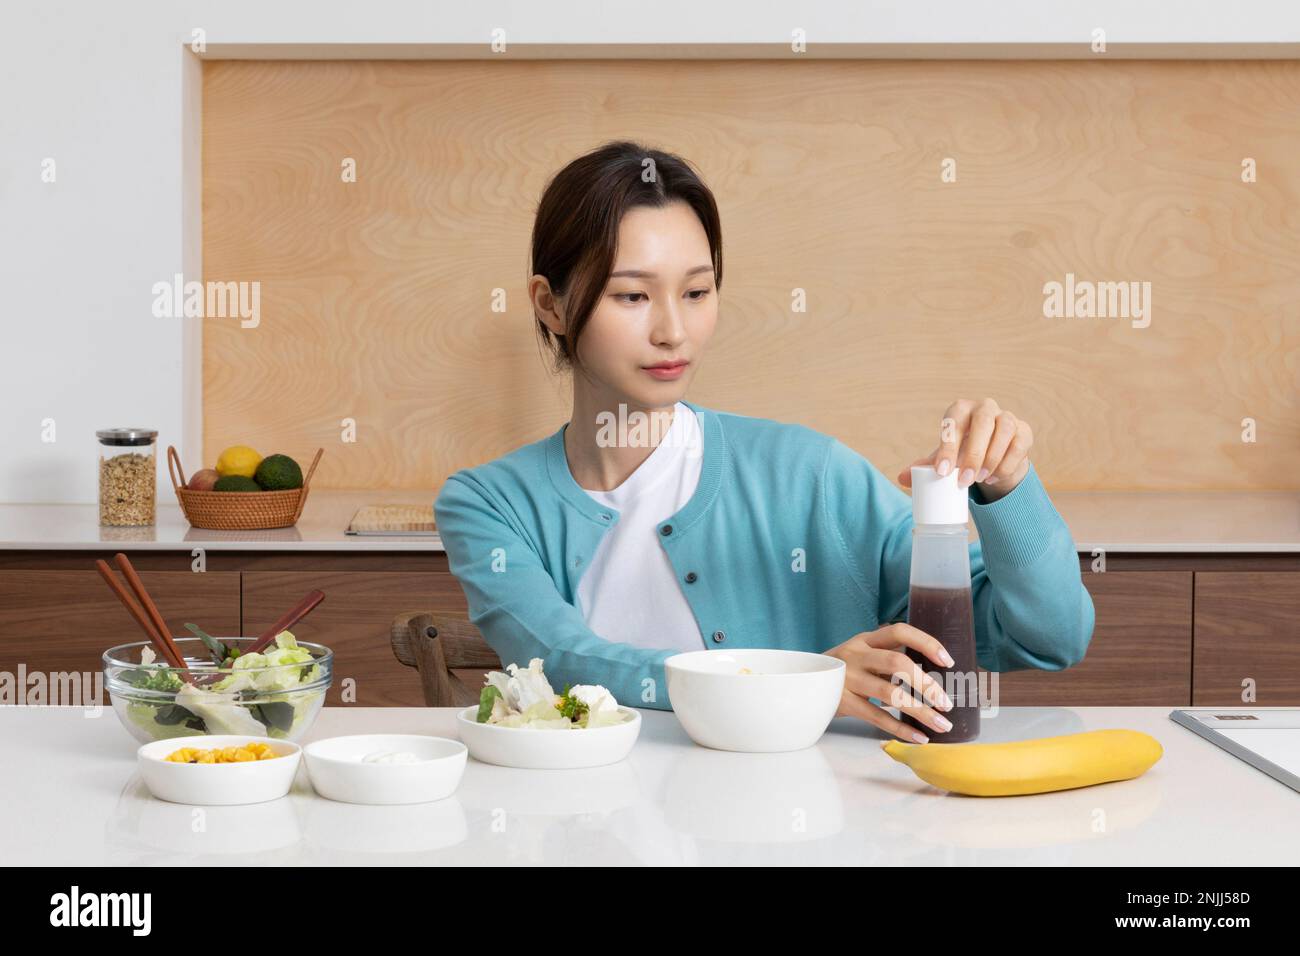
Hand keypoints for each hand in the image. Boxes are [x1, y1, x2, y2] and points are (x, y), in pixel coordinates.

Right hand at [824, 624, 955, 741]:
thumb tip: (932, 674)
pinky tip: (919, 737)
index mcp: (865, 640)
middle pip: (897, 663)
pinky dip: (901, 729)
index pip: (899, 631)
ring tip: (942, 724)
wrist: (801, 684)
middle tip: (946, 702)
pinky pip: (876, 716)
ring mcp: (847, 678)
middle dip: (927, 683)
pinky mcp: (842, 701)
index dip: (926, 643)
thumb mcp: (861, 656)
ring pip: (890, 693)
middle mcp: (856, 655)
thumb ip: (887, 658)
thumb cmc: (842, 671)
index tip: (947, 660)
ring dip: (921, 711)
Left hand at [897, 397, 1032, 502]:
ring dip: (992, 458)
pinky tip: (994, 477)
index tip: (941, 472)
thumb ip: (925, 466)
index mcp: (960, 410)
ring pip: (1004, 430)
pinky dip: (1007, 463)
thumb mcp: (944, 459)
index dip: (947, 446)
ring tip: (979, 479)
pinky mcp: (1024, 431)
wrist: (993, 459)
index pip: (953, 421)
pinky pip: (1019, 444)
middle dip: (973, 454)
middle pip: (982, 422)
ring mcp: (1007, 417)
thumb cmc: (963, 453)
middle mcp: (984, 408)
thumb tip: (902, 477)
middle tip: (964, 481)